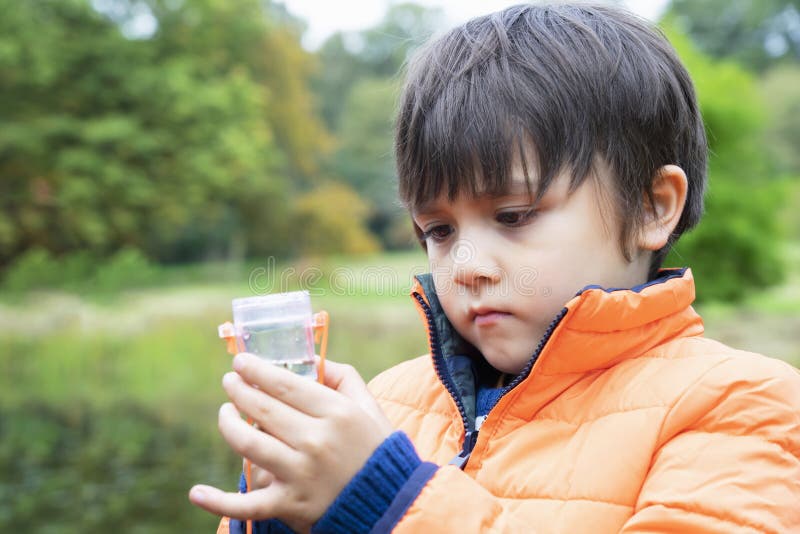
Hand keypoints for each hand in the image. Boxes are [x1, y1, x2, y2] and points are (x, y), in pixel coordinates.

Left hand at [189, 354, 393, 531]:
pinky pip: (246, 505)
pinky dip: (218, 501)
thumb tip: (312, 360)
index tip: (241, 362)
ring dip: (228, 425)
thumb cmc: (376, 450)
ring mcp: (300, 474)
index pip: (285, 384)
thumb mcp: (369, 407)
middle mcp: (315, 440)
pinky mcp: (289, 505)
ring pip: (248, 444)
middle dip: (238, 391)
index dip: (256, 371)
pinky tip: (196, 492)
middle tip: (229, 382)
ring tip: (225, 413)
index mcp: (335, 413)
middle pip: (262, 409)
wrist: (391, 505)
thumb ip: (344, 378)